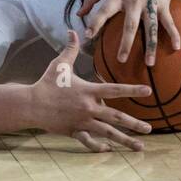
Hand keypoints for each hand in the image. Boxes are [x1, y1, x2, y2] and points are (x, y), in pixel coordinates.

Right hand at [30, 32, 154, 151]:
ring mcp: (82, 122)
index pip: (115, 90)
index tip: (149, 91)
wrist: (30, 105)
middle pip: (116, 117)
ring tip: (140, 146)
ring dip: (124, 140)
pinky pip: (89, 141)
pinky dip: (98, 146)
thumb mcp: (60, 64)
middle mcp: (88, 108)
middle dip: (134, 124)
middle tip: (149, 129)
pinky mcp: (74, 131)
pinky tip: (108, 149)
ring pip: (107, 133)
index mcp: (88, 91)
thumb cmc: (46, 83)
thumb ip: (70, 49)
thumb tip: (73, 31)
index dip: (132, 90)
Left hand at [79, 0, 180, 66]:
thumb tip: (79, 15)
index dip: (96, 22)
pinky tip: (176, 48)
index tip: (88, 36)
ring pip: (151, 28)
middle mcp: (134, 1)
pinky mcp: (162, 6)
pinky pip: (168, 22)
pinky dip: (174, 34)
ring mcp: (150, 4)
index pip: (104, 10)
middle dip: (126, 42)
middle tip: (121, 60)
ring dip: (151, 46)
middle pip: (131, 24)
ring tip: (149, 63)